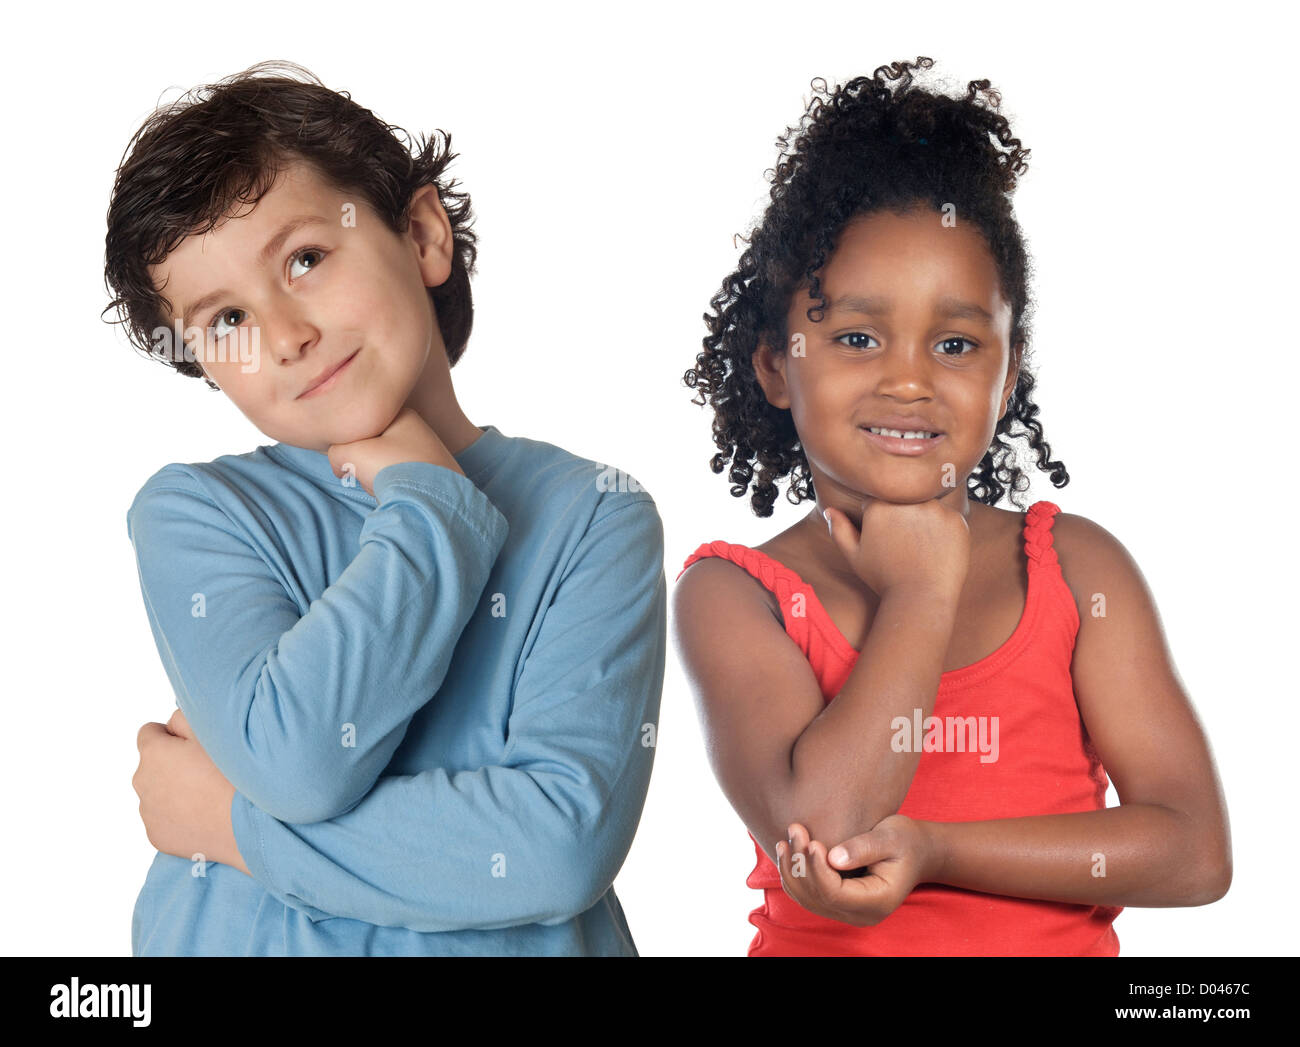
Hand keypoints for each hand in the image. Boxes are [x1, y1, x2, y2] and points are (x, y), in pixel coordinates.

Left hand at [132, 709, 249, 875]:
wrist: (246, 823)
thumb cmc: (233, 773)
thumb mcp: (213, 731)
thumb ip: (184, 718)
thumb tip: (172, 724)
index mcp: (153, 752)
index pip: (149, 732)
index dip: (172, 735)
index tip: (192, 746)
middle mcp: (142, 781)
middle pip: (151, 765)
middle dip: (171, 765)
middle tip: (205, 771)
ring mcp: (148, 812)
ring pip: (156, 793)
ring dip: (173, 791)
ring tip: (207, 796)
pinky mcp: (156, 836)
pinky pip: (163, 819)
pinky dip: (177, 817)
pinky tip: (203, 816)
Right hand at [327, 407, 463, 495]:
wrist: (431, 501)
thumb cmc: (393, 469)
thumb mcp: (351, 453)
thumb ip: (335, 451)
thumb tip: (341, 465)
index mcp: (403, 414)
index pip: (361, 424)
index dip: (351, 444)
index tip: (355, 456)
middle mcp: (418, 430)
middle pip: (372, 446)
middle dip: (365, 465)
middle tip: (372, 473)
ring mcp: (425, 453)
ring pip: (382, 465)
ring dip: (376, 479)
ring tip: (385, 485)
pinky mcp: (429, 476)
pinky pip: (397, 479)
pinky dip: (391, 488)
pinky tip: (397, 493)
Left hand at [774, 815, 939, 926]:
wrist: (916, 852)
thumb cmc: (905, 841)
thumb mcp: (891, 837)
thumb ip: (864, 848)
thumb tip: (834, 858)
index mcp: (878, 901)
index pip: (835, 893)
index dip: (817, 869)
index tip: (812, 841)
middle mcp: (861, 914)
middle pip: (817, 898)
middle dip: (800, 864)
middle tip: (795, 829)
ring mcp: (848, 912)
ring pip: (807, 899)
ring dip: (792, 870)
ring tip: (786, 838)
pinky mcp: (838, 903)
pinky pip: (808, 895)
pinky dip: (795, 875)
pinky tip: (788, 851)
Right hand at [824, 498, 970, 597]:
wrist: (921, 599)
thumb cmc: (885, 580)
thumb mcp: (855, 557)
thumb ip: (840, 530)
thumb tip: (829, 510)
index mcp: (878, 505)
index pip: (879, 502)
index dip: (881, 523)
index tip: (886, 542)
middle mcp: (907, 500)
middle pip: (904, 500)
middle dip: (904, 518)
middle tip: (906, 548)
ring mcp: (935, 508)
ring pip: (927, 507)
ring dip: (925, 522)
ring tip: (922, 551)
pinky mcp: (956, 519)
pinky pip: (949, 518)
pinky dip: (945, 532)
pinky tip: (938, 552)